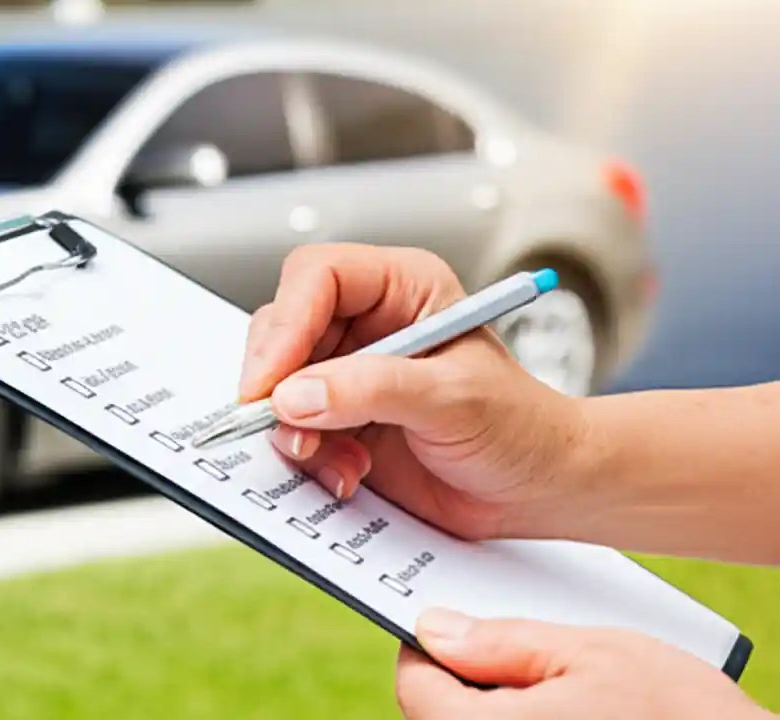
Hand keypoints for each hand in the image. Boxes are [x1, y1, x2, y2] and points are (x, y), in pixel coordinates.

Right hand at [239, 244, 592, 539]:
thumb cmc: (520, 427)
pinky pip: (291, 429)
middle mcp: (367, 324)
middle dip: (279, 383)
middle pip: (284, 329)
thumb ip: (371, 390)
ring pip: (278, 385)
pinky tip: (348, 472)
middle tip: (286, 425)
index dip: (287, 324)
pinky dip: (308, 457)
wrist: (535, 489)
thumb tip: (295, 395)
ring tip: (335, 458)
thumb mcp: (453, 400)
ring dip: (294, 429)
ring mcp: (347, 373)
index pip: (319, 278)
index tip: (270, 380)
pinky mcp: (338, 420)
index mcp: (401, 287)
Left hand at [396, 608, 768, 718]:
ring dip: (502, 709)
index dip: (427, 650)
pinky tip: (571, 712)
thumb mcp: (591, 653)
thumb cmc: (682, 717)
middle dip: (467, 682)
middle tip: (511, 653)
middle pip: (442, 719)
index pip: (416, 689)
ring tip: (553, 686)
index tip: (449, 627)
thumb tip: (435, 628)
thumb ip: (502, 641)